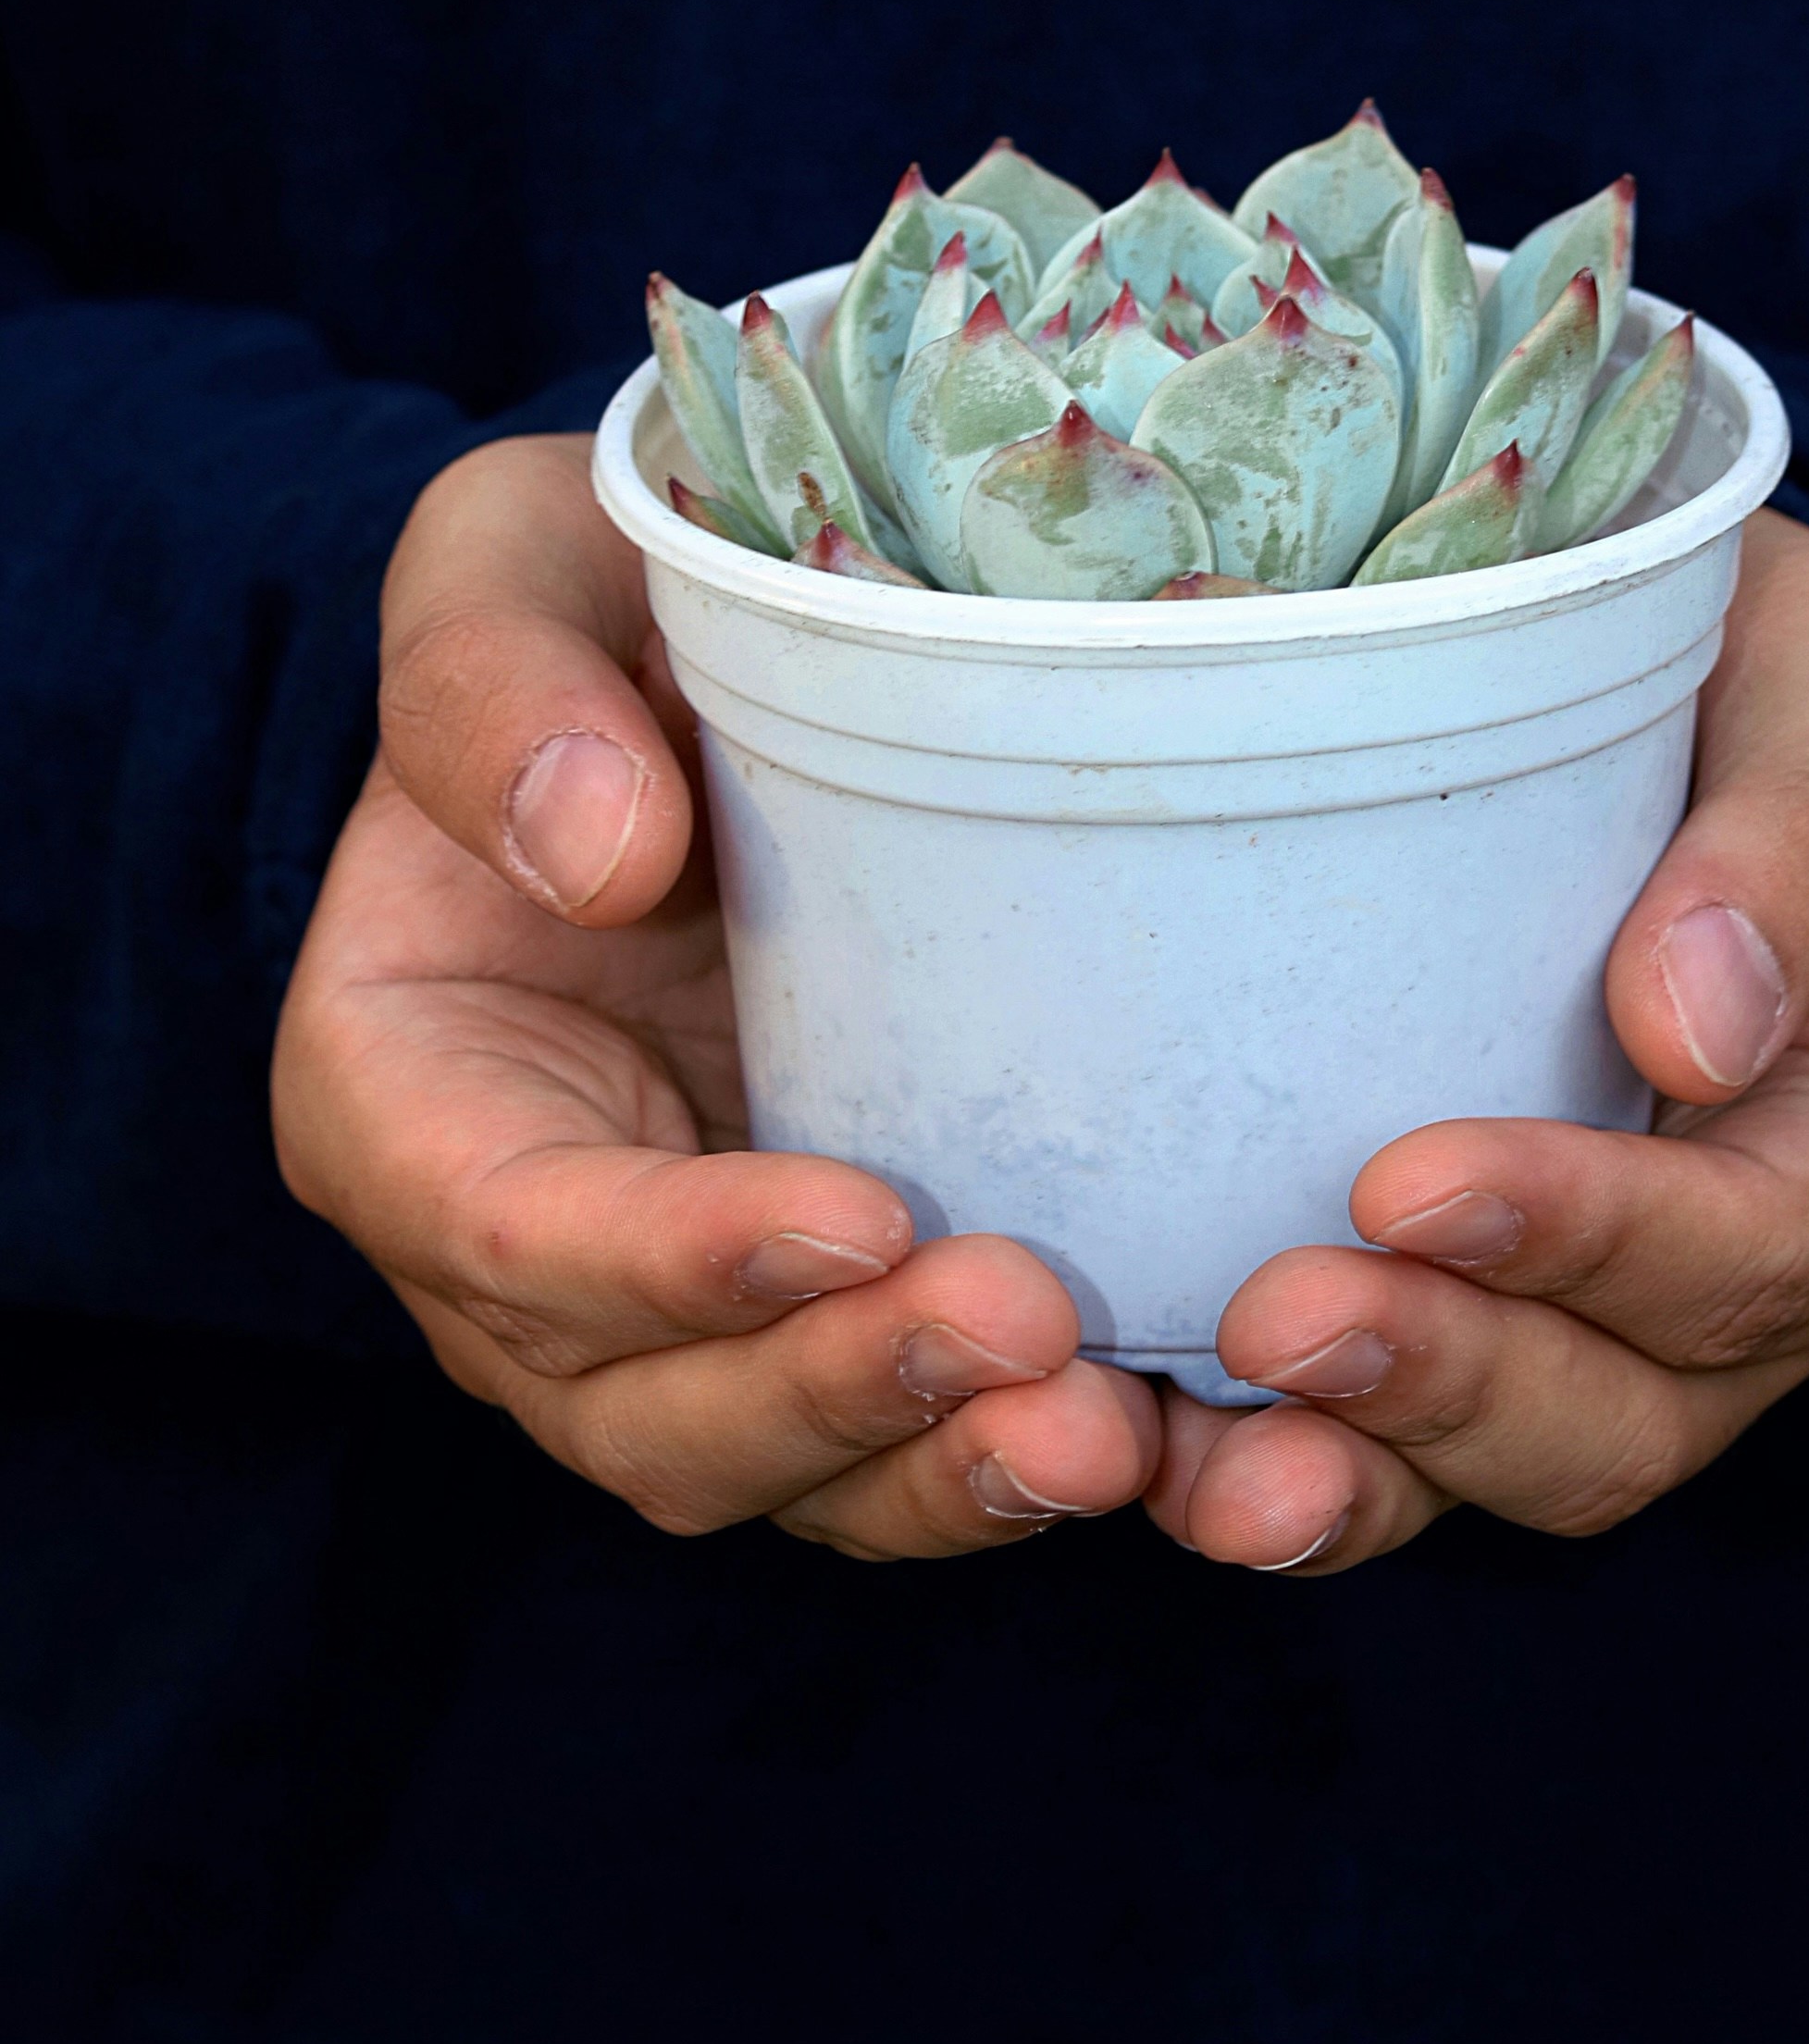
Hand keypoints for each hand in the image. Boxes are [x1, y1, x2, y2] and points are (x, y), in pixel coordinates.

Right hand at [272, 435, 1157, 1557]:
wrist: (703, 659)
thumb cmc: (585, 606)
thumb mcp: (502, 572)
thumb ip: (494, 692)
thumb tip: (598, 851)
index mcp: (401, 1096)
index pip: (511, 1236)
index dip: (677, 1260)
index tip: (862, 1211)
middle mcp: (525, 1256)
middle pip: (652, 1411)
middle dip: (840, 1396)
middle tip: (1034, 1333)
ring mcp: (687, 1310)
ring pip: (794, 1467)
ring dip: (947, 1471)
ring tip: (1116, 1432)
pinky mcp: (836, 1305)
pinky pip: (911, 1434)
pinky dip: (1023, 1452)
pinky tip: (1173, 1430)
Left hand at [1147, 512, 1808, 1573]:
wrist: (1631, 680)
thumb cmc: (1744, 657)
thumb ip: (1798, 832)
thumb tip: (1696, 1030)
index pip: (1761, 1251)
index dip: (1593, 1244)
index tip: (1409, 1179)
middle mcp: (1757, 1285)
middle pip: (1625, 1418)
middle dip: (1449, 1388)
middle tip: (1272, 1316)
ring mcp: (1597, 1330)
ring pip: (1487, 1471)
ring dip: (1345, 1482)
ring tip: (1192, 1470)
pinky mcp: (1456, 1323)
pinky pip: (1370, 1447)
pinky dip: (1255, 1468)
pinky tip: (1132, 1455)